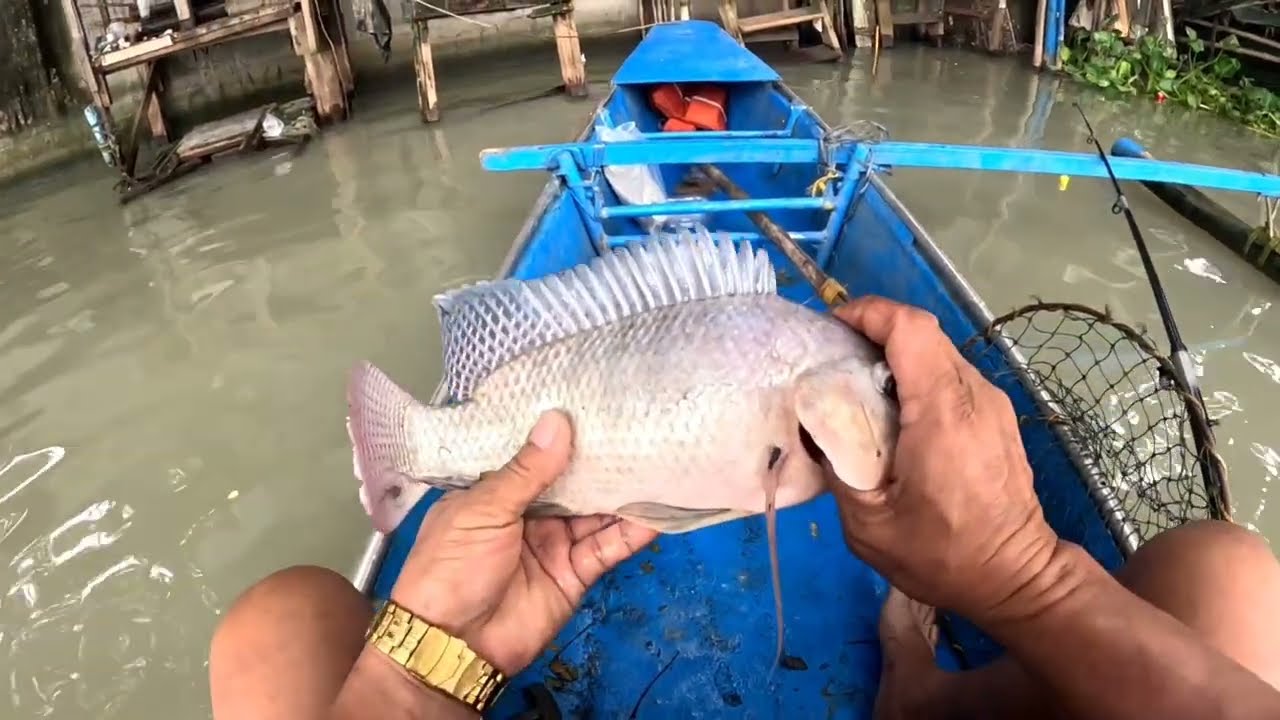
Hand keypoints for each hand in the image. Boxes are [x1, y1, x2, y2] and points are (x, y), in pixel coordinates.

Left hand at [388, 410, 657, 675]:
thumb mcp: (483, 510)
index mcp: (496, 492)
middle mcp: (529, 513)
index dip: (560, 433)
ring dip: (624, 490)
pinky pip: (608, 547)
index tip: (593, 401)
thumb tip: (558, 421)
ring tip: (658, 458)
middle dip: (601, 459)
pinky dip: (632, 531)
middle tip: (638, 424)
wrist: (454, 644)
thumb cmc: (452, 567)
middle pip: (573, 481)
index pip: (534, 455)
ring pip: (597, 511)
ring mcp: (555, 543)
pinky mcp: (576, 573)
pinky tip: (656, 509)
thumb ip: (526, 470)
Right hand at [804, 295, 1061, 622]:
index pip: (910, 328)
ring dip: (895, 359)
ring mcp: (992, 403)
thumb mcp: (868, 524)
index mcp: (943, 412)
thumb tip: (810, 425)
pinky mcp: (998, 417)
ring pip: (937, 354)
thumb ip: (836, 466)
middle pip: (922, 334)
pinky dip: (916, 379)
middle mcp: (974, 395)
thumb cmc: (942, 555)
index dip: (868, 313)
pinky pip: (951, 378)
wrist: (1017, 578)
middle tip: (832, 361)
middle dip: (873, 335)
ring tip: (857, 389)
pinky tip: (893, 415)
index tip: (832, 327)